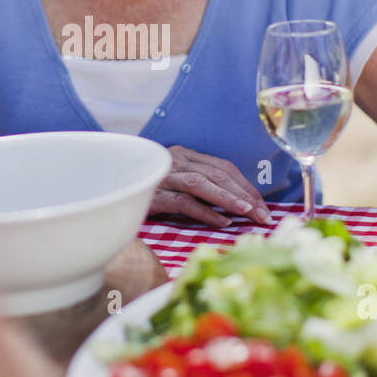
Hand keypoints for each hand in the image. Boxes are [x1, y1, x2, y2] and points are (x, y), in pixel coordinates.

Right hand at [150, 145, 271, 227]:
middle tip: (264, 216)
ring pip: (202, 184)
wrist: (112, 188)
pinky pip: (183, 201)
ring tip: (248, 214)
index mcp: (185, 154)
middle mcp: (176, 160)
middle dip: (245, 195)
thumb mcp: (178, 182)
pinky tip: (221, 222)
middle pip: (218, 174)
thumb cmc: (150, 189)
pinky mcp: (153, 194)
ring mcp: (163, 176)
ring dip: (228, 199)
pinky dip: (205, 211)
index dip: (247, 186)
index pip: (224, 168)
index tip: (264, 207)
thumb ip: (202, 187)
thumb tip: (239, 205)